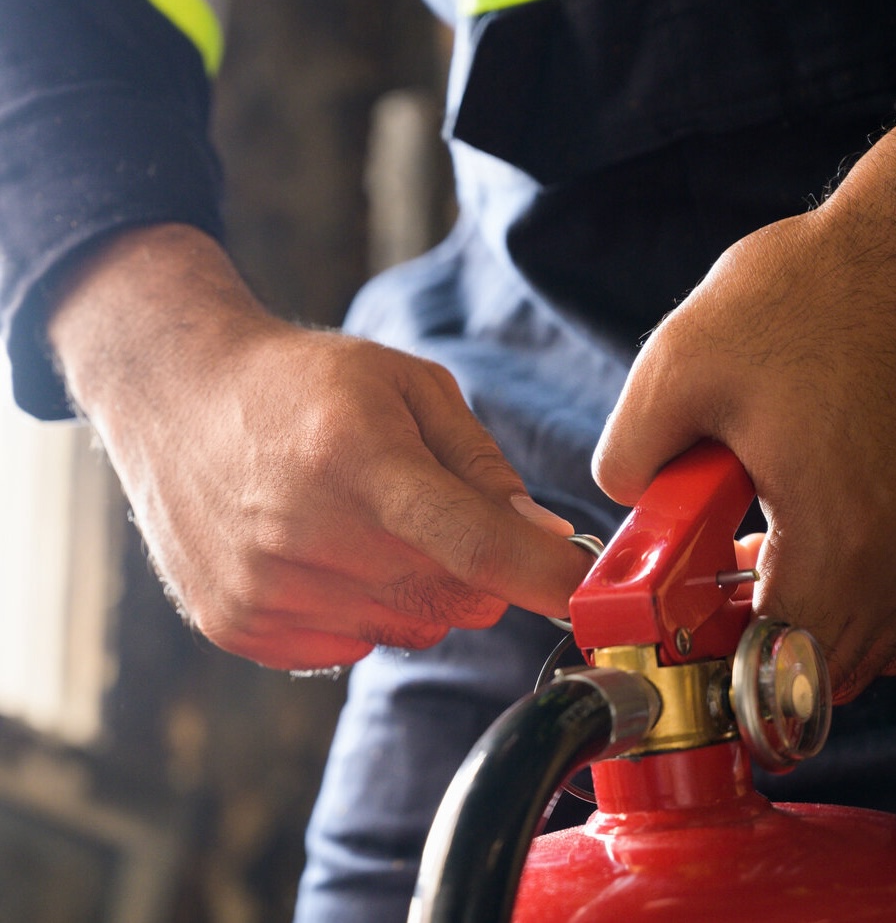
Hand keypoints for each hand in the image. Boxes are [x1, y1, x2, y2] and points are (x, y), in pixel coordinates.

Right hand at [48, 225, 591, 669]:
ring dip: (417, 589)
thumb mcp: (406, 386)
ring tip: (365, 522)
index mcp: (359, 459)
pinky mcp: (240, 626)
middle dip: (477, 568)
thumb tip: (544, 536)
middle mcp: (308, 536)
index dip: (544, 575)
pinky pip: (353, 645)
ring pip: (410, 630)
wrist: (177, 397)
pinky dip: (361, 610)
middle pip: (455, 600)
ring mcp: (266, 591)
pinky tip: (323, 551)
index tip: (586, 590)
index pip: (477, 545)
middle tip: (439, 514)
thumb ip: (481, 463)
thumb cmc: (304, 383)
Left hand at [593, 106, 895, 700]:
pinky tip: (789, 540)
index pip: (785, 670)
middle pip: (826, 669)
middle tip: (698, 606)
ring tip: (736, 571)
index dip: (724, 685)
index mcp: (839, 533)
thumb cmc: (811, 296)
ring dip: (796, 629)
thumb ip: (631, 454)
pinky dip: (836, 597)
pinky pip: (890, 595)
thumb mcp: (679, 366)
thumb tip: (625, 500)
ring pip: (865, 640)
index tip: (684, 664)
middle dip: (754, 655)